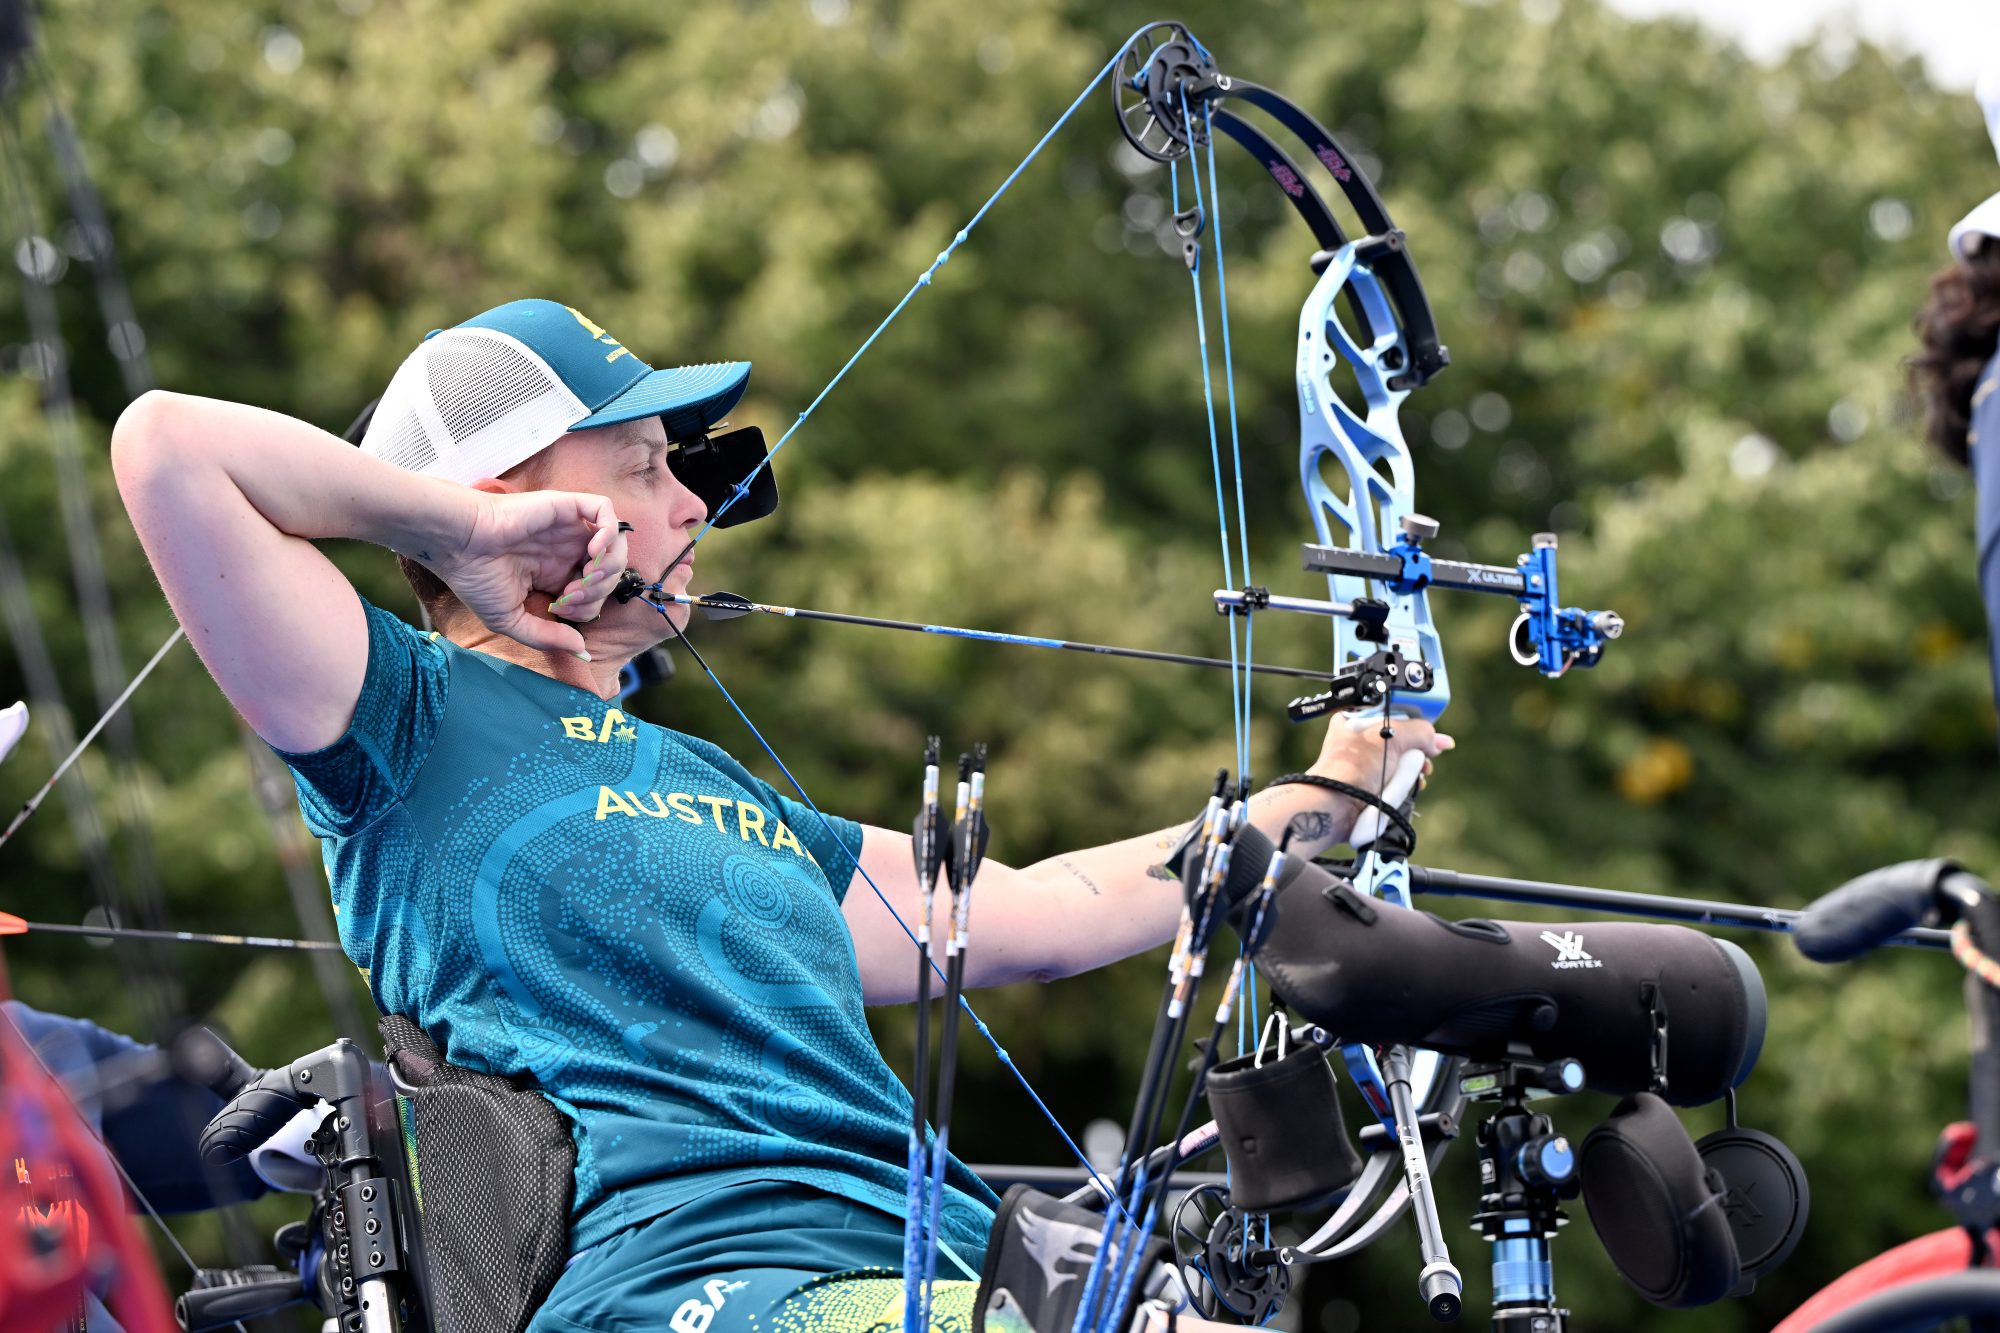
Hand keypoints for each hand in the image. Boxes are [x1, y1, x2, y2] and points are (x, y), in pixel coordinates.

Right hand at [424, 489, 628, 656]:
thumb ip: (548, 637)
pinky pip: (605, 510)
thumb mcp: (512, 621)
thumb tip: (582, 651)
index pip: (595, 593)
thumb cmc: (477, 579)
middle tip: (571, 596)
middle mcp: (566, 550)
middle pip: (610, 572)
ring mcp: (568, 528)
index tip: (562, 610)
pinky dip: (610, 531)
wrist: (458, 545)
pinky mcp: (565, 506)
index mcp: (556, 574)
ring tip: (584, 576)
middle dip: (599, 592)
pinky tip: (593, 551)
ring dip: (609, 566)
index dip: (589, 607)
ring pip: (615, 542)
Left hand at [1311, 709, 1453, 796]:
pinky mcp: (1370, 785)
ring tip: (1418, 774)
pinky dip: (1406, 782)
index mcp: (1354, 719)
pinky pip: (1396, 779)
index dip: (1414, 721)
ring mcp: (1364, 764)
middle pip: (1401, 739)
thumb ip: (1419, 731)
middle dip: (1417, 749)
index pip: (1393, 712)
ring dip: (1414, 768)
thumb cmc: (1351, 768)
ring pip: (1401, 761)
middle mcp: (1358, 740)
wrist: (1336, 807)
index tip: (1429, 731)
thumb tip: (1437, 741)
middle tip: (1426, 755)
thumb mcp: (1391, 738)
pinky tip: (1411, 785)